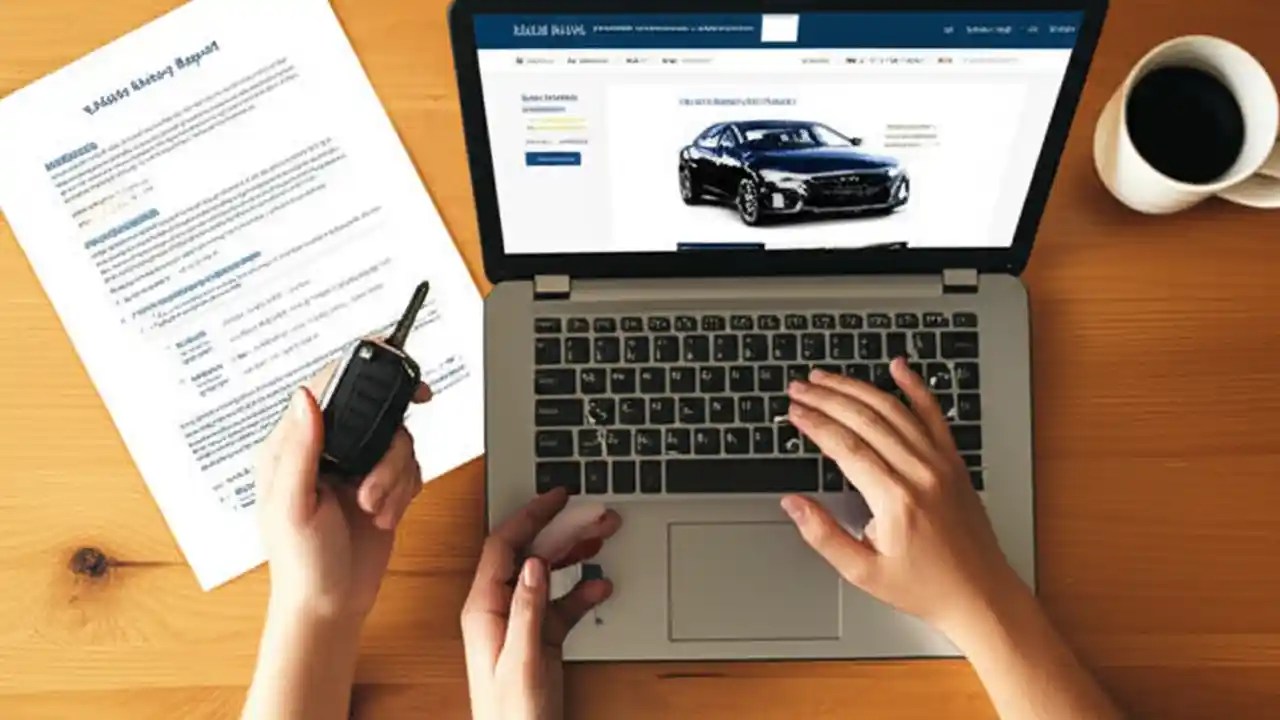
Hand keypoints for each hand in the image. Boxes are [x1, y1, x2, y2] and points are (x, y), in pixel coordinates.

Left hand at [254, 369, 430, 619]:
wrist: (331, 605)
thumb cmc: (300, 563)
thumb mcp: (292, 505)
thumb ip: (299, 448)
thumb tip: (305, 397)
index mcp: (292, 445)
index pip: (326, 389)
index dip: (361, 374)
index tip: (393, 375)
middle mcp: (325, 450)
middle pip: (374, 412)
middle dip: (387, 445)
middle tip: (386, 468)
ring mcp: (356, 466)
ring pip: (398, 441)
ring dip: (394, 476)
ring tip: (373, 506)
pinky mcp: (382, 483)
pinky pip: (411, 466)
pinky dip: (405, 490)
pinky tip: (385, 513)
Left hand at [461, 489, 621, 719]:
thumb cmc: (511, 715)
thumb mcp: (521, 660)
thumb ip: (527, 609)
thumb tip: (533, 562)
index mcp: (483, 608)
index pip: (503, 546)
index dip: (529, 516)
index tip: (556, 498)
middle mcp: (499, 608)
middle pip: (529, 553)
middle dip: (561, 530)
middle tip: (593, 514)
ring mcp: (520, 621)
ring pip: (548, 573)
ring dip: (574, 555)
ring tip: (602, 537)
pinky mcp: (540, 636)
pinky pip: (562, 604)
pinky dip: (583, 592)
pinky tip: (602, 586)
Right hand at [780, 358, 1024, 637]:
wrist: (980, 594)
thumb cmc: (925, 587)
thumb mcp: (863, 572)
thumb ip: (823, 535)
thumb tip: (793, 503)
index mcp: (896, 500)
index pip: (845, 447)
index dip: (815, 424)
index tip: (794, 412)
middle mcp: (920, 473)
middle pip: (866, 420)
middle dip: (827, 398)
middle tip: (799, 387)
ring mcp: (941, 463)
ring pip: (894, 410)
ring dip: (857, 388)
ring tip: (826, 378)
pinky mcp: (954, 462)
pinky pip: (934, 415)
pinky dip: (916, 387)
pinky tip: (898, 366)